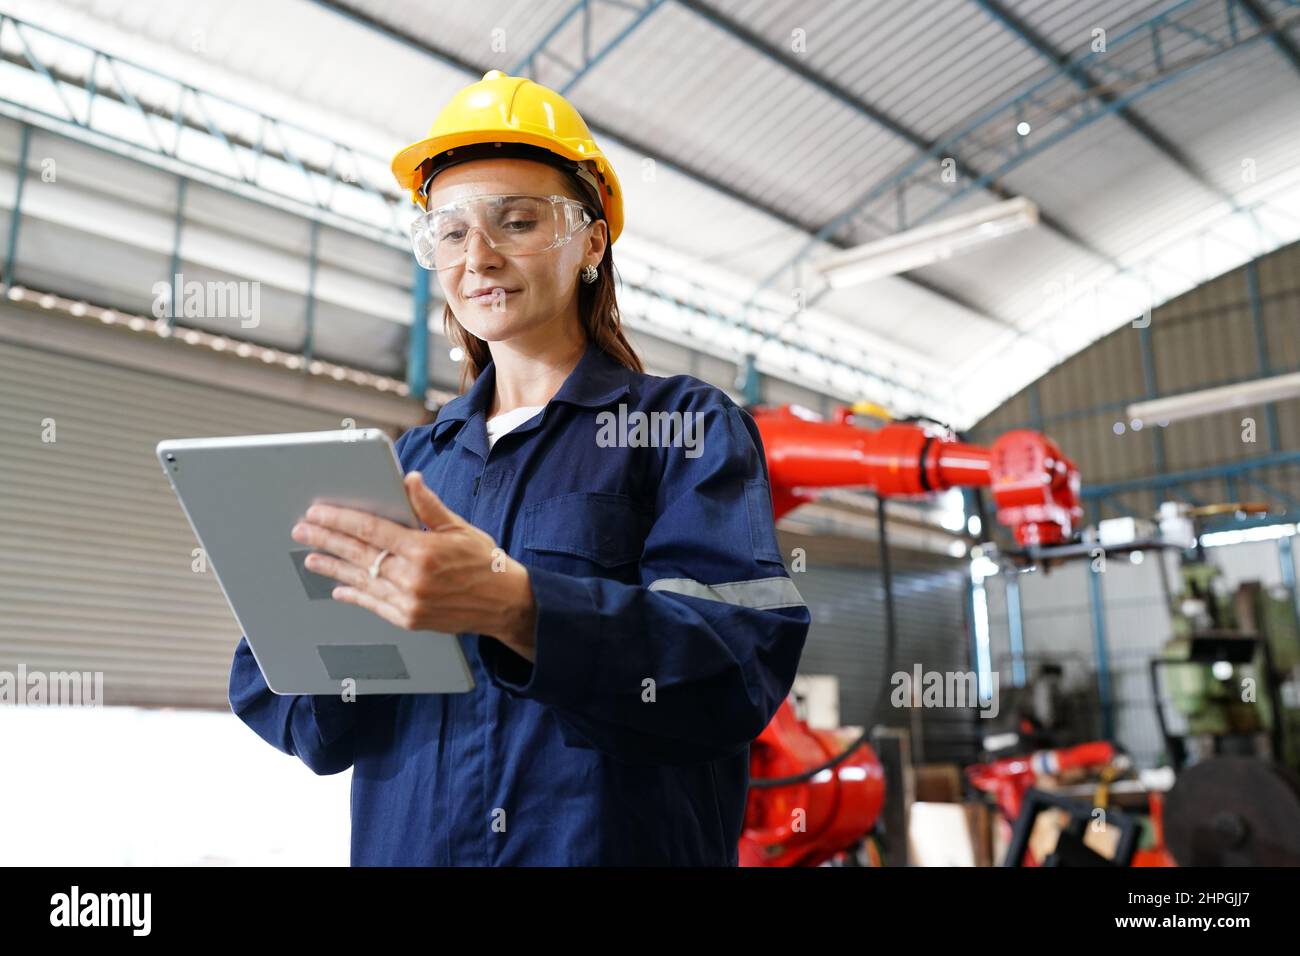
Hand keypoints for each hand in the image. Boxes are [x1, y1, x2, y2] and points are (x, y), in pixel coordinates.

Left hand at [290, 471, 536, 659]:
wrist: (504, 603)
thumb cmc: (484, 562)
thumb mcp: (459, 528)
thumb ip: (429, 506)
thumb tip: (410, 479)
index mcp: (424, 549)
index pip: (371, 529)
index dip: (340, 519)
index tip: (318, 512)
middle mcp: (413, 577)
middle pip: (358, 553)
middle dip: (327, 539)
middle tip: (302, 530)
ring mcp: (409, 601)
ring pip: (361, 580)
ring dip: (333, 568)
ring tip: (312, 557)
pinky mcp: (410, 619)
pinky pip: (374, 605)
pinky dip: (354, 595)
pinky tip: (339, 589)